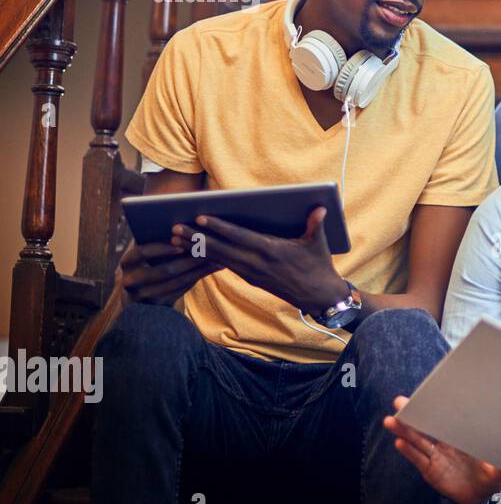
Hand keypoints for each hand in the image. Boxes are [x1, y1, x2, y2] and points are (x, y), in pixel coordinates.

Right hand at [117, 239, 220, 306]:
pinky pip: (183, 290)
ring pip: (177, 281)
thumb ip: (158, 243)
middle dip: (189, 259)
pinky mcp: (159, 306)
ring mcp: (143, 296)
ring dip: (199, 268)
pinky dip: (199, 277)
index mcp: (127, 262)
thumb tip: (186, 223)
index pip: (141, 252)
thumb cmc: (150, 266)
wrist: (143, 300)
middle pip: (164, 270)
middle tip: (208, 248)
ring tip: (217, 257)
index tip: (179, 242)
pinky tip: (214, 268)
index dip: (161, 248)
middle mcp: (130, 280)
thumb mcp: (147, 256)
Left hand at [173, 207, 347, 315]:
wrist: (318, 296)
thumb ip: (316, 225)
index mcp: (272, 251)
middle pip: (221, 249)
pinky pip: (226, 266)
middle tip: (175, 228)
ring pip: (219, 259)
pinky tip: (196, 252)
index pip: (240, 237)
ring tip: (177, 239)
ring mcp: (253, 273)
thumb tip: (321, 208)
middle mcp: (258, 264)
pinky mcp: (252, 279)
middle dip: (197, 238)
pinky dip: (209, 259)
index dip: (219, 227)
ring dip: (197, 249)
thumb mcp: (319, 245)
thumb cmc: (319, 266)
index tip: (201, 217)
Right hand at [385, 396, 500, 503]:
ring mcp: (436, 456)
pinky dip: (409, 451)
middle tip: (399, 402)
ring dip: (404, 431)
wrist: (481, 494)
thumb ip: (500, 462)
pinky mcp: (431, 471)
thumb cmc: (491, 473)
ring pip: (418, 440)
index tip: (427, 396)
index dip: (437, 407)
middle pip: (427, 426)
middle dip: (414, 414)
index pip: (447, 417)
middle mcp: (446, 442)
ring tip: (391, 421)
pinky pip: (418, 459)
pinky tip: (399, 443)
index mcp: (462, 434)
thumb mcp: (500, 467)